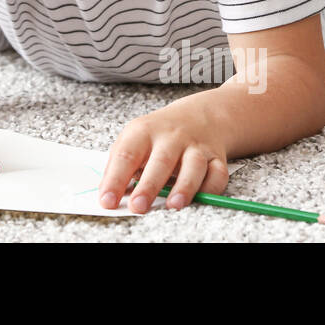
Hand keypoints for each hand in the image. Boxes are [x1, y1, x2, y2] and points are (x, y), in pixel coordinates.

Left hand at [98, 94, 230, 213]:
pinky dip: (211, 188)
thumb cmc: (157, 135)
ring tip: (172, 205)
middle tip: (137, 207)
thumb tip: (108, 195)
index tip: (107, 200)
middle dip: (148, 186)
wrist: (198, 117)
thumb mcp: (133, 139)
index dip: (115, 179)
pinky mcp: (216, 157)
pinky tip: (201, 199)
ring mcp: (195, 146)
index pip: (126, 155)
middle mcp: (171, 137)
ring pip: (193, 165)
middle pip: (160, 160)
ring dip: (184, 186)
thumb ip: (119, 165)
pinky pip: (217, 174)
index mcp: (143, 131)